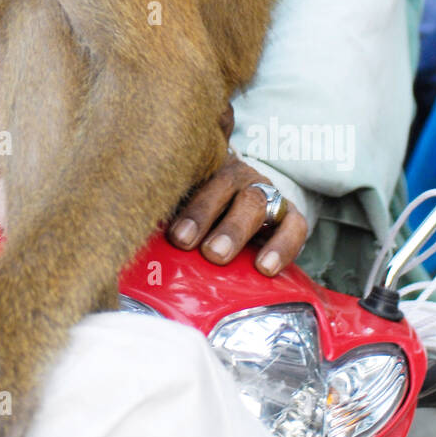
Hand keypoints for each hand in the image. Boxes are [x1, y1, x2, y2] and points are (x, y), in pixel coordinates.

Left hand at [167, 151, 306, 276]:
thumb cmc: (204, 211)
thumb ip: (169, 214)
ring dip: (235, 230)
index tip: (176, 236)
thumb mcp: (187, 204)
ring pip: (254, 203)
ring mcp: (266, 192)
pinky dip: (282, 246)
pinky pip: (294, 226)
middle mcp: (238, 176)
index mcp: (207, 168)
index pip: (195, 176)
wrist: (246, 205)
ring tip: (218, 255)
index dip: (187, 206)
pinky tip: (266, 268)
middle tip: (189, 243)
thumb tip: (140, 234)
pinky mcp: (291, 215)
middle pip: (224, 185)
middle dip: (205, 215)